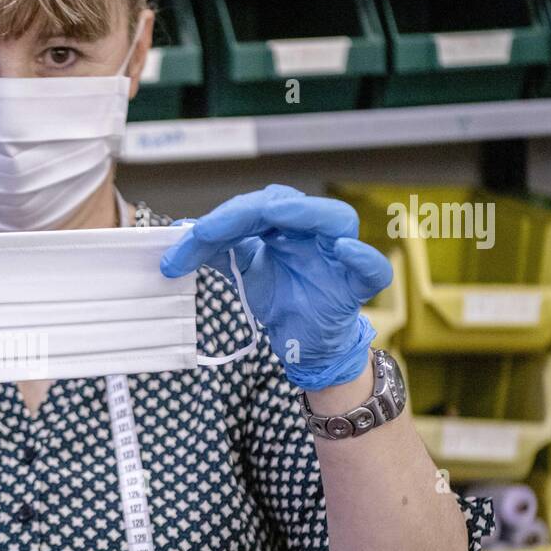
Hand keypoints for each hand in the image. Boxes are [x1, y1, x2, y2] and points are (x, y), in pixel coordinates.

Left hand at [160, 184, 390, 391]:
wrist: (305, 346)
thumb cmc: (284, 298)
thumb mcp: (245, 270)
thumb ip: (217, 249)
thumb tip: (179, 231)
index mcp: (288, 225)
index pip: (255, 207)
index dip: (220, 220)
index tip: (186, 241)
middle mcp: (314, 233)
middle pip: (288, 205)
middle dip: (245, 213)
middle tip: (208, 229)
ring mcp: (338, 256)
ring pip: (335, 219)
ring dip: (305, 213)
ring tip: (274, 212)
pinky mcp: (355, 286)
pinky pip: (371, 269)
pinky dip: (362, 257)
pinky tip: (344, 249)